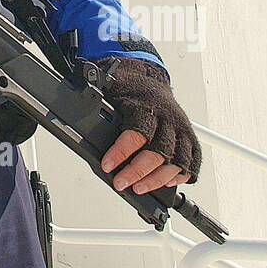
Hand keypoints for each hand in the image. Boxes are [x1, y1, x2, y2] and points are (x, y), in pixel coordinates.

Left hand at [100, 58, 200, 192]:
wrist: (150, 78)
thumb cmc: (130, 89)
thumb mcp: (110, 91)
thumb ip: (98, 104)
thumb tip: (74, 107)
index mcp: (147, 106)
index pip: (136, 133)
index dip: (121, 152)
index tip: (107, 165)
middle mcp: (168, 119)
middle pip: (158, 152)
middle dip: (138, 171)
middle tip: (120, 183)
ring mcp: (181, 130)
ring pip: (176, 161)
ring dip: (157, 179)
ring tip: (138, 188)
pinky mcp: (190, 139)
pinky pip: (192, 162)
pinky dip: (180, 176)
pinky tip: (165, 183)